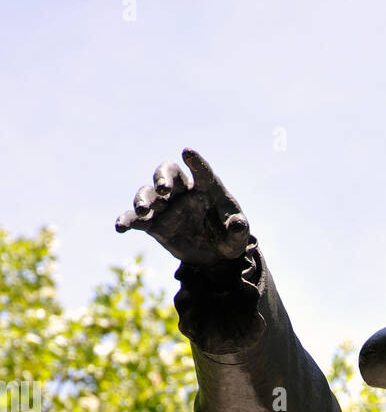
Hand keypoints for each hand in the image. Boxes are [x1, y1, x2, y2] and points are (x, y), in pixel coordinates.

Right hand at [115, 149, 249, 266]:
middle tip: (163, 189)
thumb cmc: (229, 239)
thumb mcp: (238, 238)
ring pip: (148, 194)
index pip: (201, 172)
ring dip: (143, 199)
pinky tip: (120, 227)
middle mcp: (183, 192)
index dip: (195, 162)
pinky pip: (136, 219)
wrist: (215, 258)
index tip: (188, 152)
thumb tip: (238, 225)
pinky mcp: (154, 224)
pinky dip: (127, 221)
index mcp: (207, 189)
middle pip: (167, 173)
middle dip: (162, 178)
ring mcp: (166, 207)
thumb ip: (239, 230)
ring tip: (143, 212)